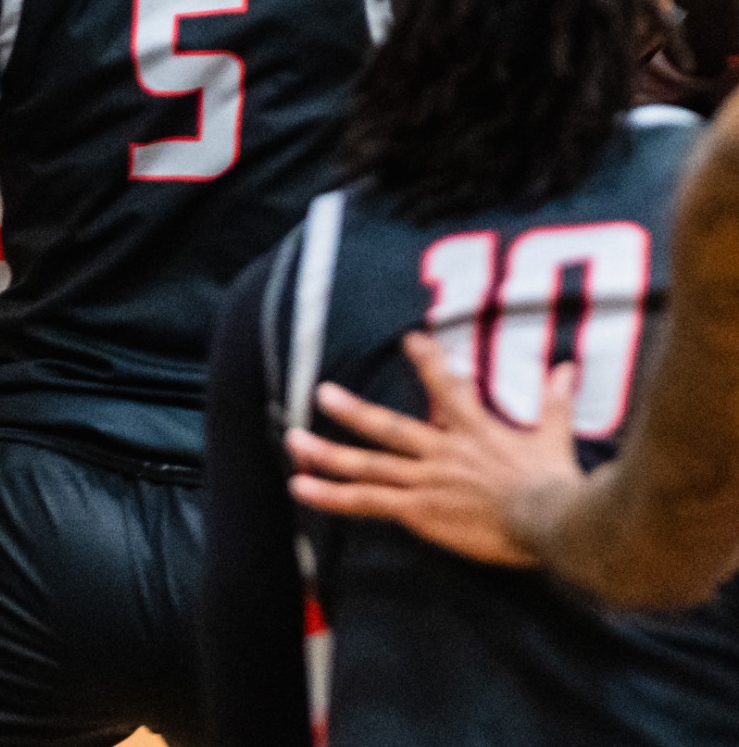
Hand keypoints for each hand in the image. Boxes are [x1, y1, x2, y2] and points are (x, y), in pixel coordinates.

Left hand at [286, 332, 583, 567]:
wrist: (554, 521)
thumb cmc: (557, 484)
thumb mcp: (555, 438)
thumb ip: (555, 402)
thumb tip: (567, 368)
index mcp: (475, 432)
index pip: (448, 388)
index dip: (428, 362)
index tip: (409, 338)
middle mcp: (442, 452)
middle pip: (388, 427)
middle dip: (352, 411)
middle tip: (320, 392)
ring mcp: (426, 481)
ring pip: (367, 465)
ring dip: (326, 453)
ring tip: (292, 441)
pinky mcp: (419, 511)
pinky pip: (367, 502)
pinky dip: (332, 495)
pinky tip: (301, 488)